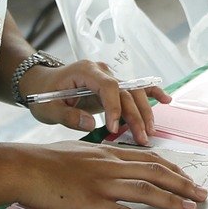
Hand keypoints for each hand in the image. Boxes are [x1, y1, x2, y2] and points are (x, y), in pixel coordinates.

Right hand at [11, 141, 206, 208]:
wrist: (23, 167)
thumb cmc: (47, 161)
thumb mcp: (80, 152)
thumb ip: (101, 158)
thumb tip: (116, 166)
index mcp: (108, 153)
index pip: (150, 158)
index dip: (174, 169)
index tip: (189, 178)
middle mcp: (110, 165)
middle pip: (156, 172)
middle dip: (183, 184)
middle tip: (203, 194)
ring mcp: (102, 184)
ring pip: (146, 190)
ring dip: (173, 200)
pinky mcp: (90, 203)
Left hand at [24, 59, 171, 144]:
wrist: (41, 84)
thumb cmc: (43, 95)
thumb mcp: (48, 108)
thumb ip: (68, 115)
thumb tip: (90, 123)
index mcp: (86, 71)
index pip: (109, 87)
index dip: (115, 108)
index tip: (114, 128)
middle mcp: (102, 71)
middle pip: (126, 92)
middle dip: (136, 116)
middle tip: (142, 138)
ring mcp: (110, 76)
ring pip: (134, 93)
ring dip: (144, 112)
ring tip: (150, 132)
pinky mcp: (113, 85)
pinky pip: (136, 88)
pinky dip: (151, 93)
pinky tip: (166, 100)